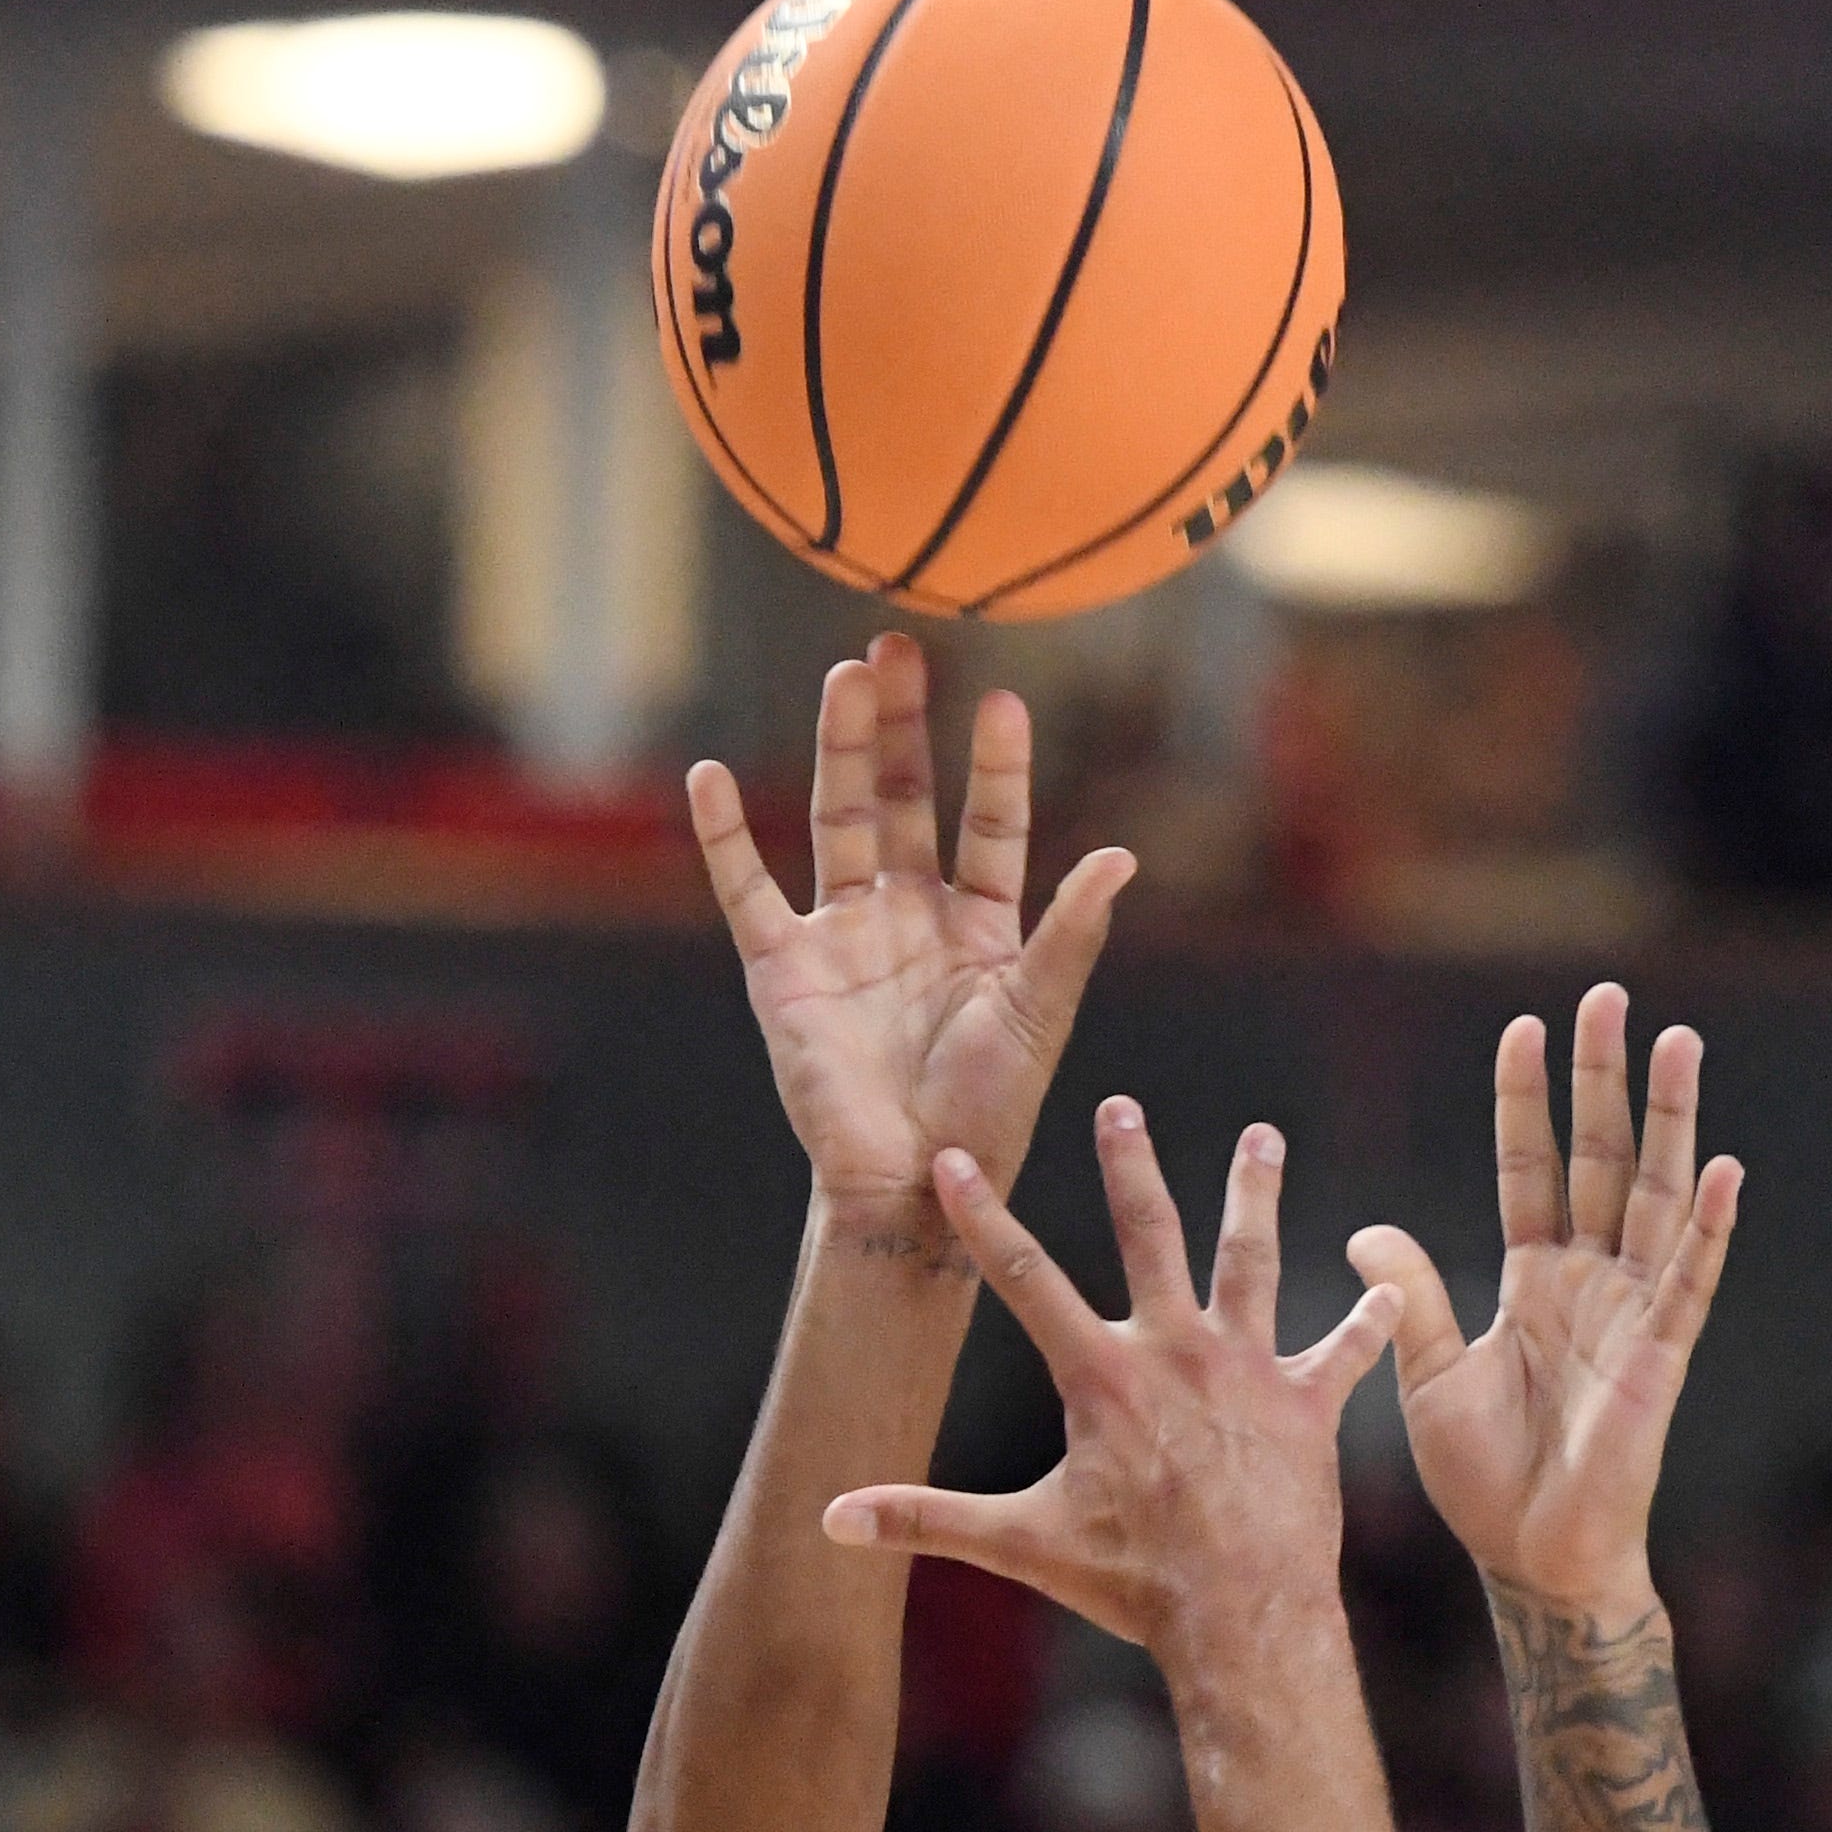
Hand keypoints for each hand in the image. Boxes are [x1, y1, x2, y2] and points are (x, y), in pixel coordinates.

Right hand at [687, 632, 1132, 1221]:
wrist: (913, 1185)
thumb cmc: (988, 1113)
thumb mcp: (1039, 1014)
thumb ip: (1070, 933)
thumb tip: (1122, 856)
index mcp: (979, 928)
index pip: (991, 826)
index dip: (997, 767)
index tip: (1004, 701)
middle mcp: (909, 918)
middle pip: (902, 800)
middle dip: (903, 726)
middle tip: (901, 646)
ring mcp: (843, 937)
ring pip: (838, 820)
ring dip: (840, 748)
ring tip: (847, 675)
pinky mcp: (784, 969)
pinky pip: (747, 889)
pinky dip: (724, 836)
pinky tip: (709, 775)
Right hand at [821, 1104, 1398, 1663]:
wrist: (1243, 1617)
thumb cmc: (1131, 1584)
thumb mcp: (1021, 1546)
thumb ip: (926, 1521)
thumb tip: (829, 1522)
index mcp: (1103, 1375)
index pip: (1026, 1279)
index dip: (986, 1217)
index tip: (956, 1159)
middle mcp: (1177, 1351)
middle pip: (1151, 1236)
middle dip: (1131, 1166)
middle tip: (1121, 1106)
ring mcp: (1247, 1371)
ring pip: (1251, 1262)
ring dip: (1254, 1197)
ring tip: (1263, 1140)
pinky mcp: (1307, 1405)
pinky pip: (1343, 1351)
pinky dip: (1367, 1319)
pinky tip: (1390, 1285)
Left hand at [1346, 999, 1741, 1609]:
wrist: (1532, 1559)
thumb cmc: (1484, 1480)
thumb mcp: (1428, 1377)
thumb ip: (1409, 1300)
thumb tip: (1363, 1230)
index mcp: (1533, 1281)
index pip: (1531, 1168)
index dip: (1528, 1102)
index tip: (1525, 1026)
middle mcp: (1590, 1282)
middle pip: (1601, 1158)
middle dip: (1605, 1080)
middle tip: (1611, 997)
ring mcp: (1632, 1314)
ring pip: (1655, 1197)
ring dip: (1668, 1122)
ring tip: (1678, 1043)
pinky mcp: (1660, 1359)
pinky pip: (1689, 1282)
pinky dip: (1710, 1228)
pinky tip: (1726, 1168)